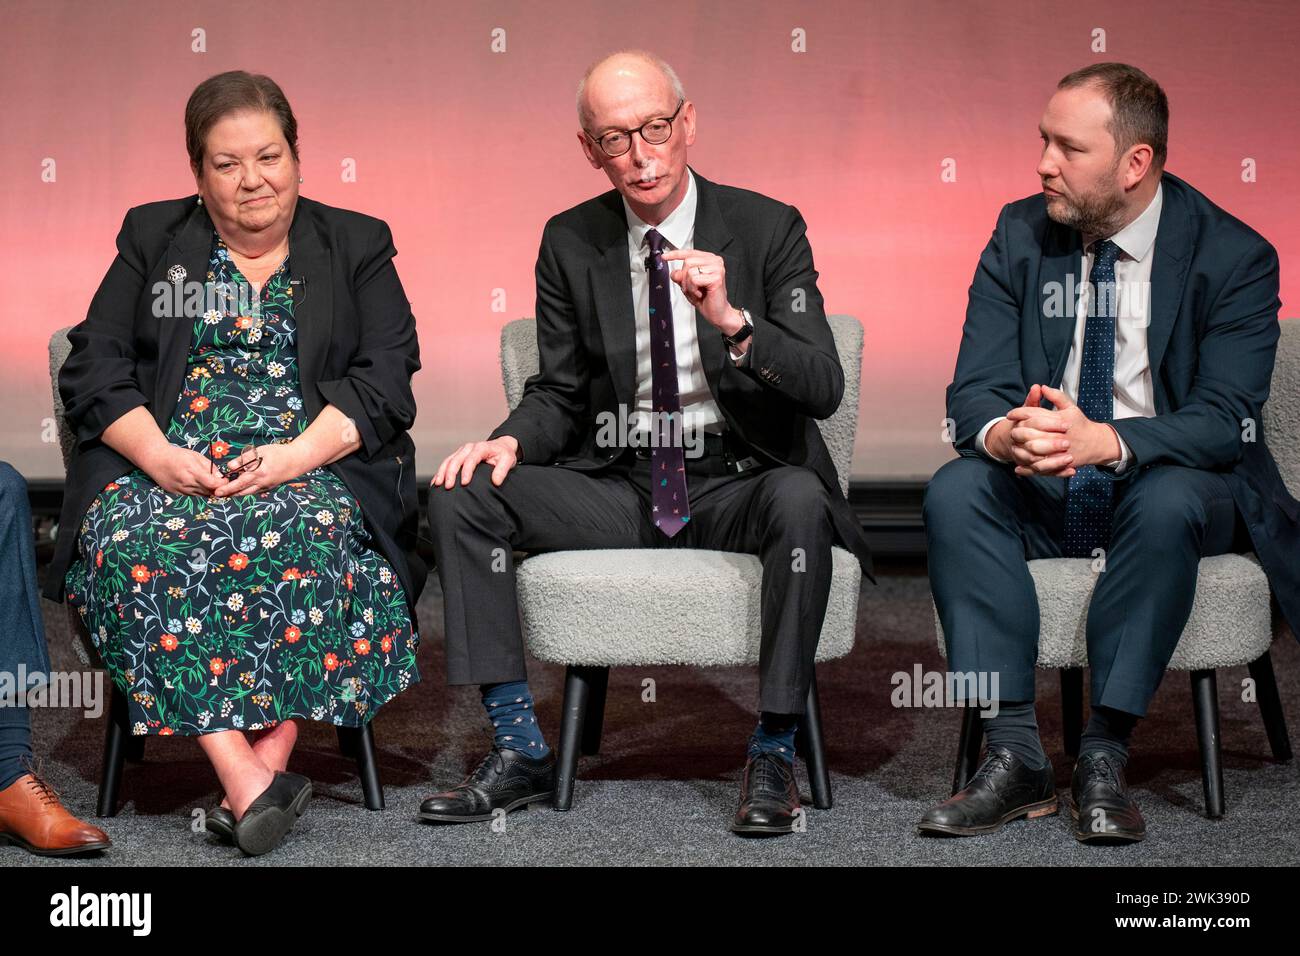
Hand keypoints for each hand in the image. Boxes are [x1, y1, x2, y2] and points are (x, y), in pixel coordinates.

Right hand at [141, 444, 226, 496]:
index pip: (212, 484)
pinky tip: (197, 484)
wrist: (155, 460)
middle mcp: (186, 483)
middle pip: (209, 491)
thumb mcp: (196, 456)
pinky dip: (199, 491)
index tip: (226, 480)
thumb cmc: (177, 455)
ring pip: (202, 495)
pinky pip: (193, 495)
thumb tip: (221, 477)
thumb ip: (209, 467)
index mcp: (192, 471)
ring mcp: (181, 490)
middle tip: (220, 482)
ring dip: (208, 490)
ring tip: (208, 482)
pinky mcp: (177, 493)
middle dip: (217, 488)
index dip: (222, 484)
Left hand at [212, 443, 306, 496]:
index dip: (227, 488)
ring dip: (236, 493)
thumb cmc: (278, 453)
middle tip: (217, 494)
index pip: (239, 483)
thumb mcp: (260, 451)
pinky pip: (254, 491)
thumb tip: (230, 466)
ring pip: (247, 493)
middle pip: (241, 492)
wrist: (296, 461)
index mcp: (258, 473)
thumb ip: (244, 459)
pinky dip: (244, 491)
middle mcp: (261, 483)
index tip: (217, 492)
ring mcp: (265, 486)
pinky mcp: (268, 487)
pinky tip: (239, 488)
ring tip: (225, 492)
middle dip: (229, 494)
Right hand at [433, 436, 518, 488]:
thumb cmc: (504, 455)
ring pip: (449, 460)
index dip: (467, 471)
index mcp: (481, 448)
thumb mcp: (508, 460)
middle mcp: (469, 447)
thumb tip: (496, 481)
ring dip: (442, 472)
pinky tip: (436, 482)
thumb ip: (502, 470)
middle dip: (451, 473)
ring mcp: (462, 451)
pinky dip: (440, 472)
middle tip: (448, 486)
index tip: (464, 483)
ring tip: (438, 484)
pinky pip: (447, 462)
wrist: (500, 447)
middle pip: (456, 459)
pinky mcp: (458, 455)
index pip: (471, 459)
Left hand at [660, 249, 735, 331]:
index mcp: (708, 260)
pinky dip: (693, 289)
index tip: (665, 256)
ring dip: (689, 285)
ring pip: (690, 271)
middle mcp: (714, 261)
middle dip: (684, 278)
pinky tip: (700, 294)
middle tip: (692, 289)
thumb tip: (675, 272)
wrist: (717, 313)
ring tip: (697, 292)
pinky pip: (694, 280)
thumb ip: (680, 277)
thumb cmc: (706, 299)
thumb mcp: (688, 285)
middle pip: (688, 261)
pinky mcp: (716, 277)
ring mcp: (717, 268)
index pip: (689, 253)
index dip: (675, 254)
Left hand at [1004, 385, 1119, 476]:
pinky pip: (1040, 467)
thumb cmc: (1081, 424)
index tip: (1010, 414)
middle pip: (1031, 433)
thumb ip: (1056, 396)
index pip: (1035, 415)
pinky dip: (1028, 469)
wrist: (1096, 444)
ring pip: (1034, 452)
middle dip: (1018, 432)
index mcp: (1060, 420)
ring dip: (1021, 449)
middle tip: (1011, 431)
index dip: (1019, 413)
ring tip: (1013, 447)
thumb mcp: (1071, 407)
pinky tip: (1017, 467)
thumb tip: (1041, 387)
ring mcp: (1059, 451)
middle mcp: (1059, 435)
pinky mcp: (1060, 464)